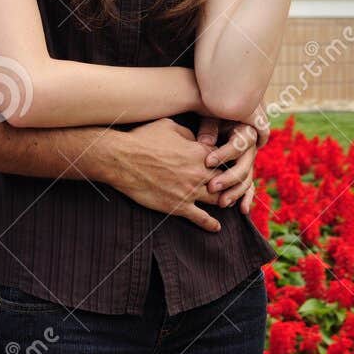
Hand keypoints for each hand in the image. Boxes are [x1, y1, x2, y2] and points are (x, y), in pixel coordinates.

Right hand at [107, 117, 221, 231]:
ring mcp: (190, 191)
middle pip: (225, 180)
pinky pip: (201, 218)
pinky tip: (216, 227)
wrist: (122, 159)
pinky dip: (211, 224)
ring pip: (218, 200)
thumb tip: (197, 140)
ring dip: (224, 202)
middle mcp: (199, 172)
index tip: (227, 164)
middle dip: (229, 182)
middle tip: (232, 186)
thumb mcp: (169, 126)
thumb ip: (189, 133)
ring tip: (227, 204)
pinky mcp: (178, 206)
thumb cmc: (143, 139)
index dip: (226, 161)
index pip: (224, 158)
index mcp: (200, 151)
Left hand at [198, 108, 267, 209]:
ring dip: (235, 192)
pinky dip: (247, 198)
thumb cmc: (214, 115)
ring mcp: (249, 162)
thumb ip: (210, 127)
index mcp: (246, 132)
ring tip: (222, 203)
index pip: (238, 144)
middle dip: (228, 178)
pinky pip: (250, 187)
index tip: (207, 162)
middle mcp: (251, 149)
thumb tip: (204, 143)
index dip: (224, 154)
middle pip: (244, 166)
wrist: (223, 117)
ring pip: (246, 179)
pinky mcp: (246, 172)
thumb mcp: (212, 116)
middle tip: (212, 187)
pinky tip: (242, 210)